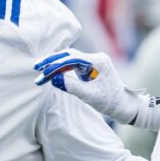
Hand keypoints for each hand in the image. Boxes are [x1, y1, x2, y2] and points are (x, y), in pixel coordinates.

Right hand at [33, 50, 159, 128]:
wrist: (123, 105)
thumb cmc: (109, 101)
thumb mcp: (89, 96)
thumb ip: (71, 86)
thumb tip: (53, 79)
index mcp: (98, 61)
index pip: (72, 59)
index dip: (55, 66)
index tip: (43, 74)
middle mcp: (95, 58)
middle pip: (69, 55)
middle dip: (52, 61)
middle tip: (37, 68)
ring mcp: (93, 62)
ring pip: (69, 59)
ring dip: (55, 65)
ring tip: (41, 73)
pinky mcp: (90, 68)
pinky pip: (72, 65)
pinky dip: (62, 70)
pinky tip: (51, 74)